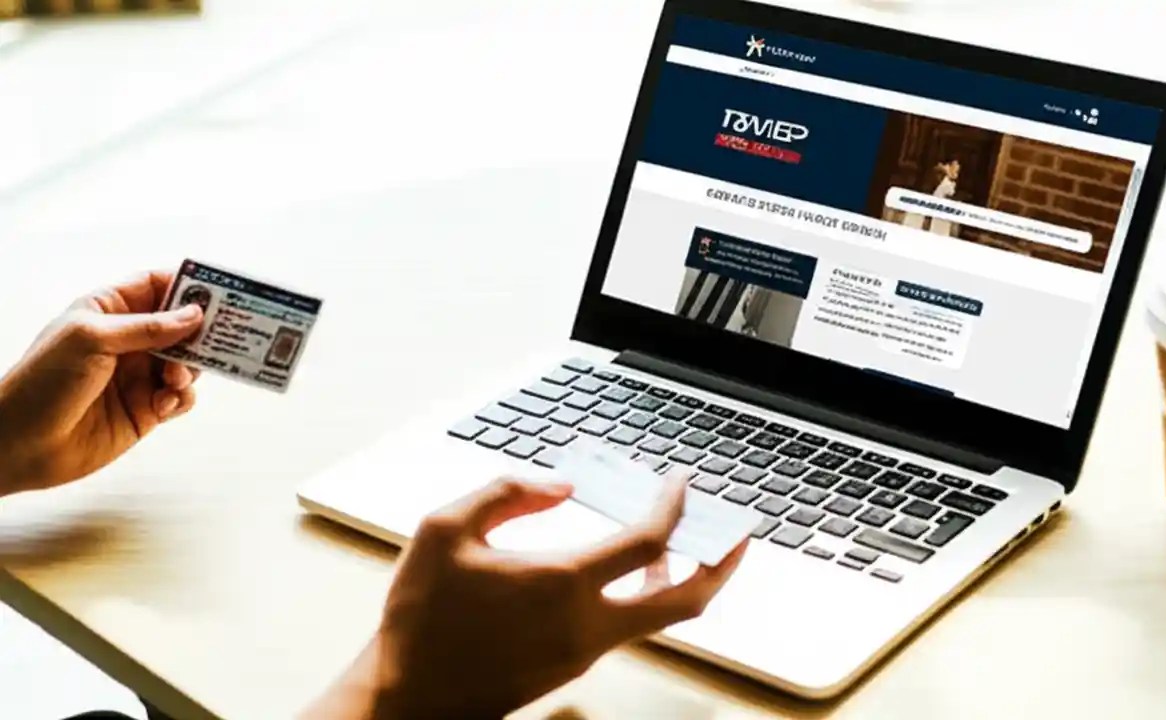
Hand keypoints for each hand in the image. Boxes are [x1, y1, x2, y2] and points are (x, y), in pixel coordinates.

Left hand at [0, 271, 204, 495]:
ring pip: (187, 362)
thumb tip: (194, 315)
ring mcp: (138, 375)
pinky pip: (180, 397)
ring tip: (174, 378)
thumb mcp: (92, 339)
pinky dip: (181, 398)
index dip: (186, 287)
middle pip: (180, 325)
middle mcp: (127, 340)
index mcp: (108, 311)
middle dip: (200, 331)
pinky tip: (163, 403)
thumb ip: (147, 327)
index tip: (217, 293)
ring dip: (189, 368)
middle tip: (220, 336)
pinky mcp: (146, 409)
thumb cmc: (43, 383)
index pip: (156, 286)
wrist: (23, 444)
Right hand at [305, 474, 747, 718]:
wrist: (405, 699)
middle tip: (738, 535)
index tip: (679, 484)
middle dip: (721, 566)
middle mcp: (585, 625)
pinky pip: (624, 628)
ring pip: (657, 619)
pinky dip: (639, 597)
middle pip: (685, 602)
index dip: (674, 506)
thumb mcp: (445, 530)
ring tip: (673, 544)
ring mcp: (583, 654)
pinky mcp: (570, 670)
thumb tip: (562, 487)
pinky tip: (620, 572)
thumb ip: (508, 493)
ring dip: (677, 579)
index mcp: (561, 583)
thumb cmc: (420, 616)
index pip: (648, 540)